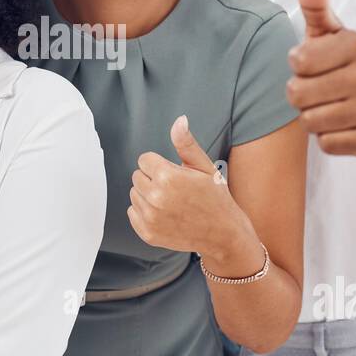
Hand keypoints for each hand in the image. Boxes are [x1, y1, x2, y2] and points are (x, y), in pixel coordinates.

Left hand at [127, 115, 257, 267]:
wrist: (223, 234)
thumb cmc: (216, 198)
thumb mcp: (204, 166)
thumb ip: (186, 143)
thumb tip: (179, 121)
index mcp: (168, 177)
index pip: (144, 160)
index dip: (159, 164)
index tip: (173, 173)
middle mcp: (156, 198)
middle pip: (137, 176)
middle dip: (152, 179)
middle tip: (174, 188)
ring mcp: (151, 218)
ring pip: (134, 195)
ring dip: (148, 195)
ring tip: (171, 202)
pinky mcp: (148, 233)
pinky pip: (132, 213)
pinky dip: (144, 213)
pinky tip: (164, 214)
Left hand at [287, 0, 355, 156]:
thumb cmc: (345, 62)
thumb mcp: (331, 32)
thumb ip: (316, 2)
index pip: (297, 62)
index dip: (299, 65)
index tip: (317, 63)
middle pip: (298, 94)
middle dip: (302, 93)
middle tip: (322, 88)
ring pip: (310, 121)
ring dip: (313, 115)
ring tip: (332, 104)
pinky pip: (326, 143)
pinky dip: (329, 137)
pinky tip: (344, 123)